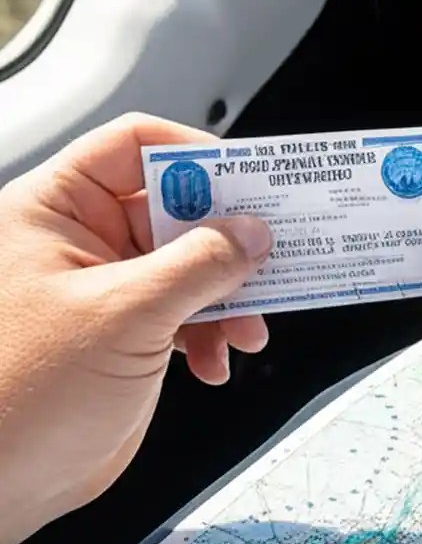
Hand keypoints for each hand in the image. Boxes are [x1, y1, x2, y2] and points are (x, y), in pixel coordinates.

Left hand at [0, 113, 273, 543]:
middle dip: (228, 243)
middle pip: (175, 209)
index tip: (254, 185)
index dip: (198, 159)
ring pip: (191, 265)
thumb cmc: (22, 393)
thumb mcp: (126, 315)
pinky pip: (187, 311)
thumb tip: (253, 233)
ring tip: (245, 330)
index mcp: (55, 211)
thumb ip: (200, 265)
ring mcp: (104, 288)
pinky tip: (215, 360)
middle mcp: (79, 241)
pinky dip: (212, 332)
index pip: (135, 149)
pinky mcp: (126, 332)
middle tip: (274, 257)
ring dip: (229, 297)